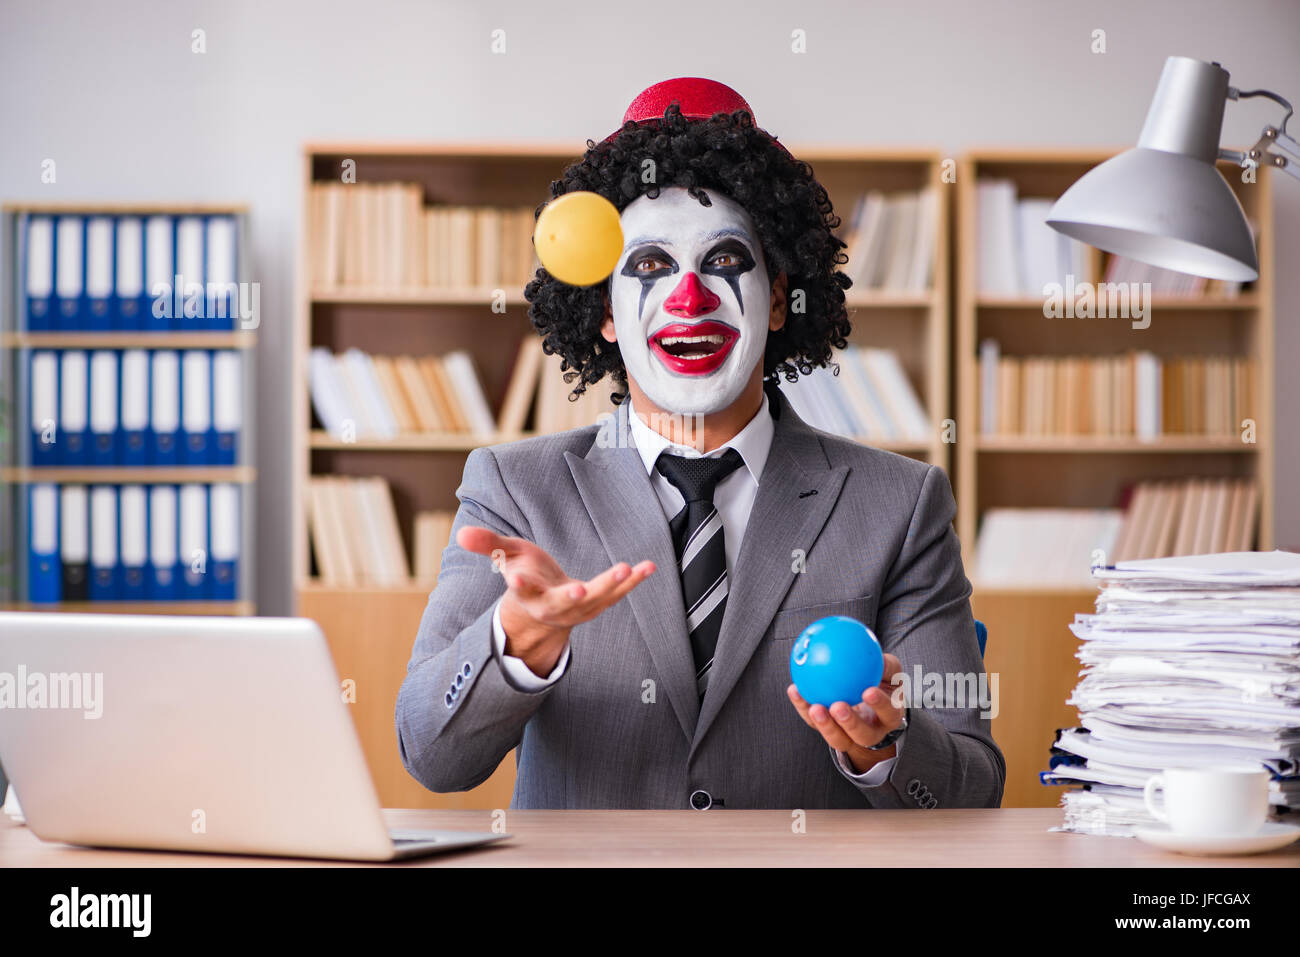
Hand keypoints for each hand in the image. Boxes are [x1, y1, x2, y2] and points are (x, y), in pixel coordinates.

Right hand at [457, 525, 654, 676]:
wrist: (547, 608)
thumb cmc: (528, 575)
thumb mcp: (508, 556)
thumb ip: (489, 545)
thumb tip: (461, 533)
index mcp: (529, 595)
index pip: (522, 591)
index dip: (519, 585)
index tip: (515, 577)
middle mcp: (554, 606)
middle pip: (561, 604)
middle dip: (570, 598)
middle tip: (579, 591)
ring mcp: (579, 608)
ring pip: (596, 600)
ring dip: (611, 587)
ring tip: (625, 570)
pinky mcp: (599, 603)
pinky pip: (618, 593)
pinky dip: (633, 581)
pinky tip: (649, 566)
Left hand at [786, 652, 903, 773]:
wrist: (868, 698)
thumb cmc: (881, 680)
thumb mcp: (889, 670)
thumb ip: (884, 662)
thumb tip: (871, 648)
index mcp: (890, 716)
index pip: (889, 712)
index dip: (880, 705)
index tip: (868, 691)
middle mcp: (872, 732)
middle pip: (863, 735)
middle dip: (850, 723)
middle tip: (838, 706)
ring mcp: (850, 737)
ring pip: (838, 739)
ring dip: (825, 725)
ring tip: (814, 708)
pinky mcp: (829, 732)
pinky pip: (814, 723)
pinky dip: (804, 707)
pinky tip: (795, 690)